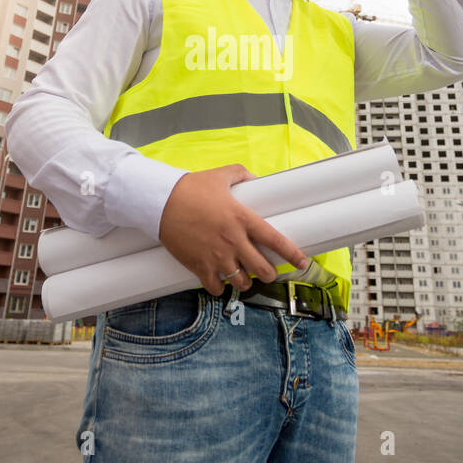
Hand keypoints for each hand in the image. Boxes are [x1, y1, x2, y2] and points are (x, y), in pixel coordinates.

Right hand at [157, 164, 309, 295]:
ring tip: (244, 277)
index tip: (302, 262)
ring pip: (242, 282)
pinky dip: (220, 288)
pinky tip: (220, 283)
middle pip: (262, 269)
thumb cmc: (190, 187)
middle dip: (269, 274)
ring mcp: (217, 256)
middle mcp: (233, 241)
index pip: (276, 241)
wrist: (161, 201)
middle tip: (268, 272)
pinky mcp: (199, 266)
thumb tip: (255, 178)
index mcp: (243, 219)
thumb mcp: (220, 175)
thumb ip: (241, 174)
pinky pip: (216, 288)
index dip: (292, 255)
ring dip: (246, 282)